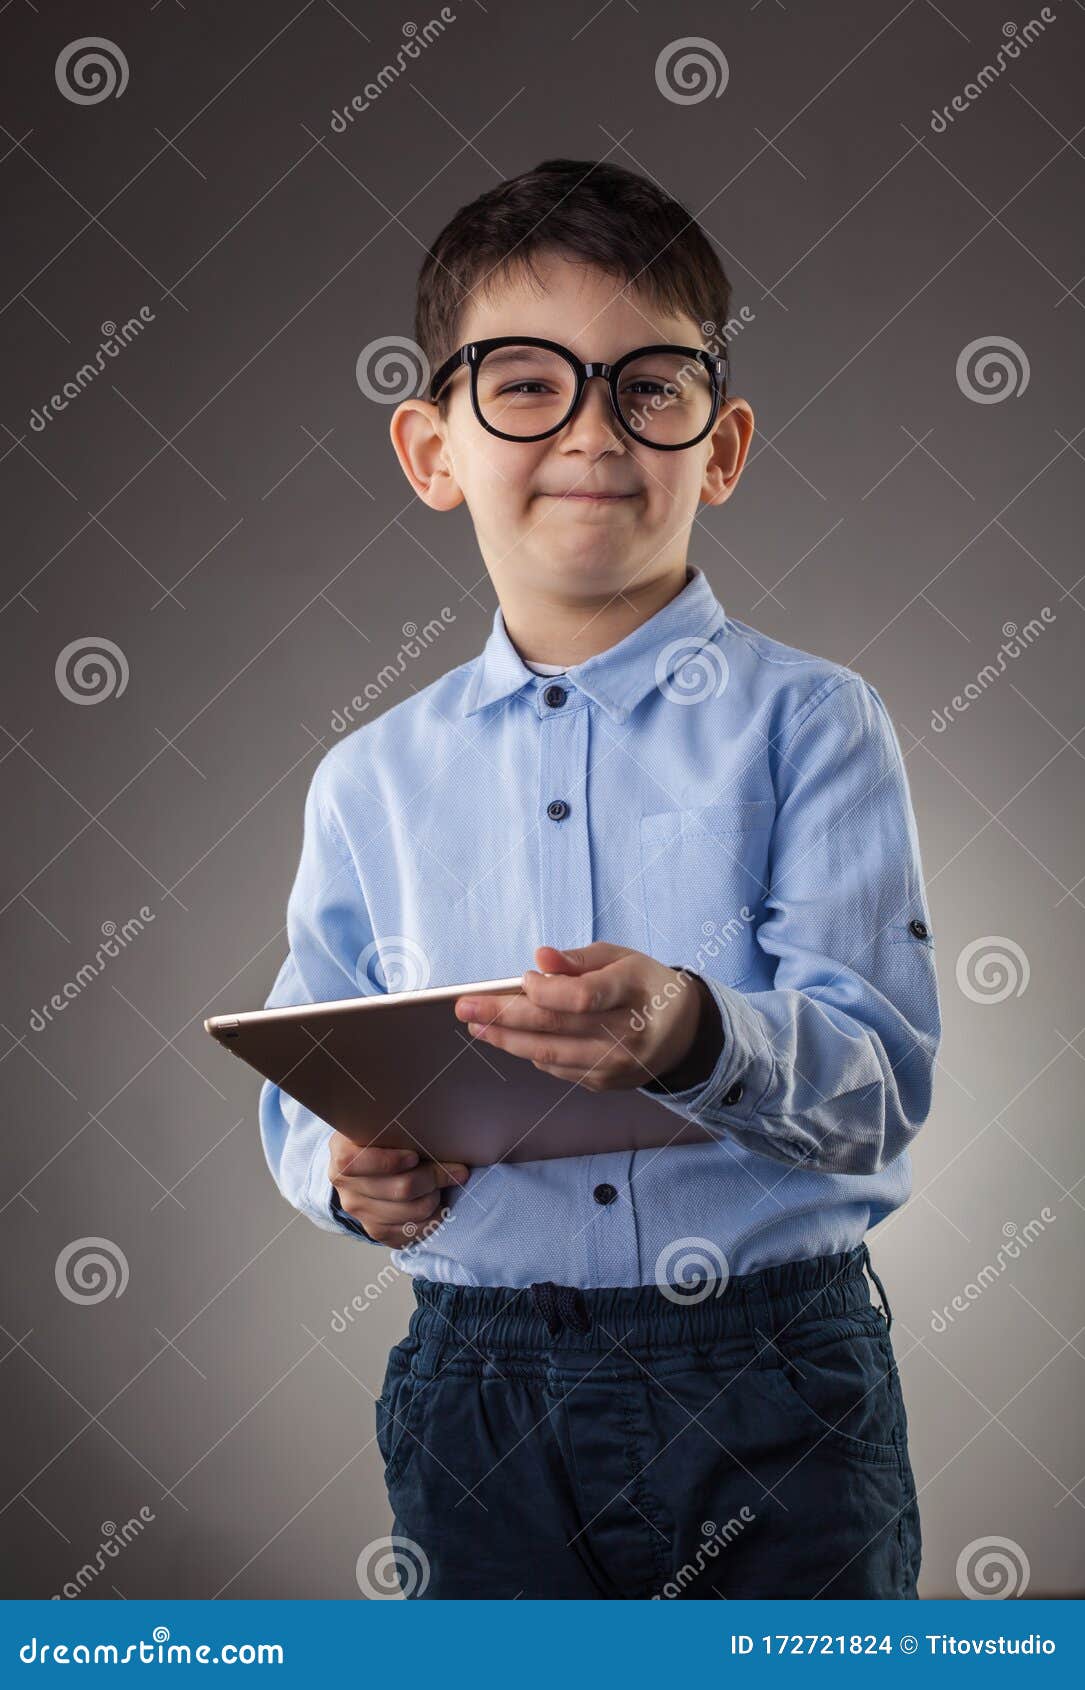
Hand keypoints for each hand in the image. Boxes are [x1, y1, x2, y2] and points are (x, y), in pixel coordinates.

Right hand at [328, 1134, 469, 1246]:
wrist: (369, 1166)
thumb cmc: (384, 1141)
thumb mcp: (385, 1127)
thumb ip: (403, 1130)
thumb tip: (444, 1144)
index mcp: (342, 1154)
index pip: (355, 1162)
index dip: (389, 1161)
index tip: (414, 1156)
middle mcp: (347, 1188)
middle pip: (399, 1189)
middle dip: (433, 1178)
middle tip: (455, 1170)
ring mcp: (360, 1213)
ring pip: (411, 1212)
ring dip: (435, 1198)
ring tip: (443, 1184)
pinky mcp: (377, 1231)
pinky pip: (413, 1232)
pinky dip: (433, 1218)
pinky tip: (437, 1204)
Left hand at [453, 942, 713, 1092]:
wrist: (684, 1031)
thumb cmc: (644, 984)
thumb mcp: (620, 957)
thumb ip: (578, 959)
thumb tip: (540, 957)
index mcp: (634, 993)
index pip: (583, 997)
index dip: (546, 990)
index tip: (522, 979)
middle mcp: (626, 1035)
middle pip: (555, 1027)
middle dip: (503, 1015)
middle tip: (466, 1006)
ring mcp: (616, 1065)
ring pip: (549, 1054)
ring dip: (506, 1039)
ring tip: (476, 1024)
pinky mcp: (605, 1083)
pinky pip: (558, 1068)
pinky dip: (531, 1052)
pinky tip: (512, 1038)